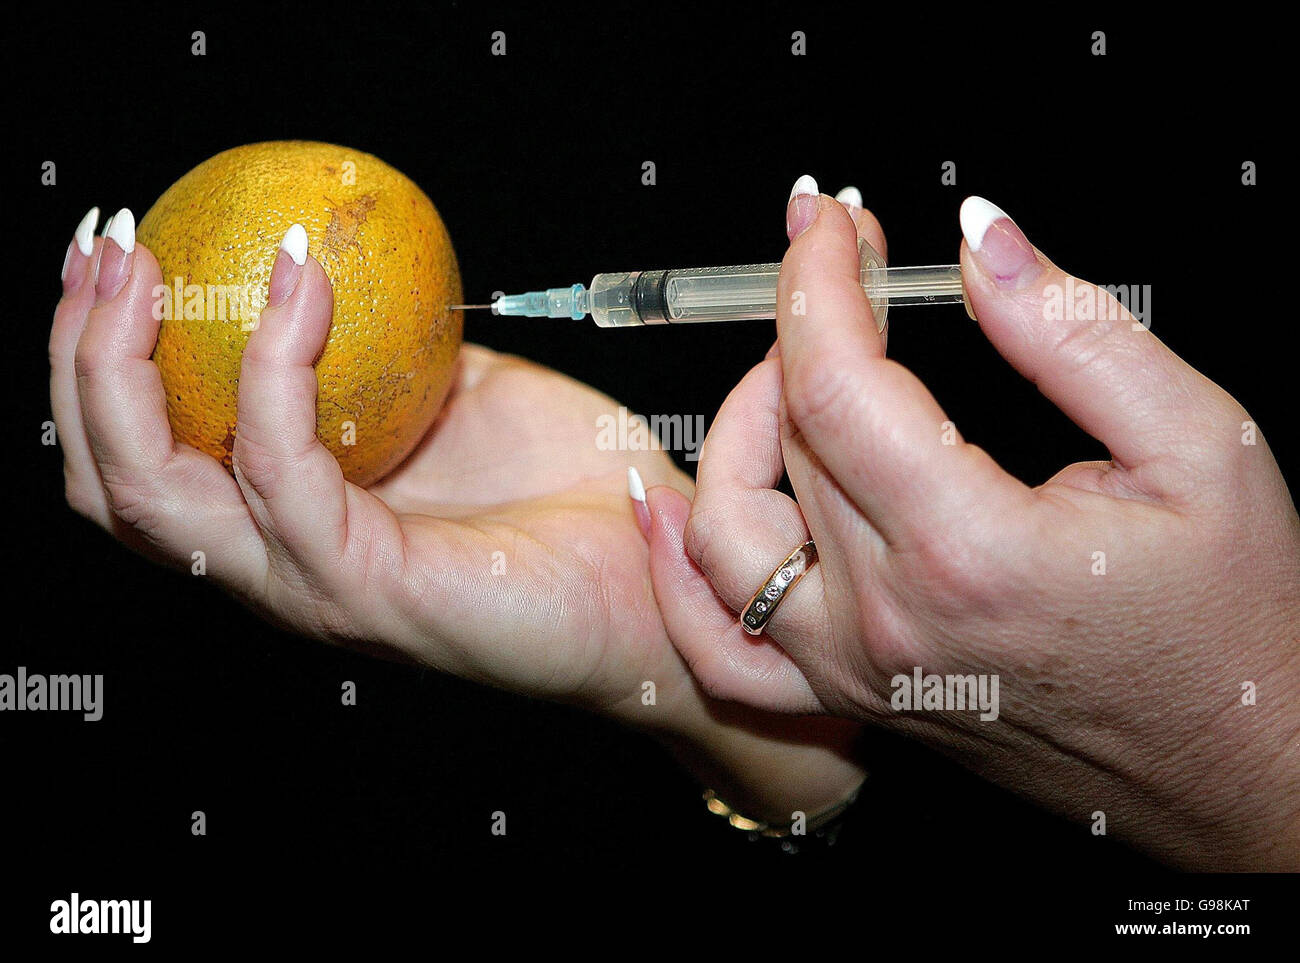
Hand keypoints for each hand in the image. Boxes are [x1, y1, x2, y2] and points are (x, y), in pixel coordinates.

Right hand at [50, 208, 863, 824]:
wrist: (666, 572)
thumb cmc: (578, 491)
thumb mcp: (471, 395)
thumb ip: (396, 357)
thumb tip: (349, 276)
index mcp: (298, 517)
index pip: (152, 453)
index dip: (102, 356)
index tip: (121, 247)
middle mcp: (282, 560)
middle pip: (113, 480)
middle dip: (80, 359)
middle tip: (107, 250)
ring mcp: (316, 584)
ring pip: (153, 495)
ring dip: (126, 369)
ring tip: (151, 269)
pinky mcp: (368, 591)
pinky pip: (281, 478)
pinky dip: (273, 373)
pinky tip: (303, 294)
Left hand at [645, 183, 1299, 867]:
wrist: (1239, 762)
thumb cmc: (1235, 620)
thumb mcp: (1196, 445)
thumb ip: (1071, 333)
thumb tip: (981, 236)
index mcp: (969, 549)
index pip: (835, 384)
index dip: (818, 282)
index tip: (829, 222)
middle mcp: (890, 620)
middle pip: (783, 440)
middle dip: (798, 326)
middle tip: (841, 265)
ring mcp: (859, 669)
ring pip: (727, 532)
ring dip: (736, 429)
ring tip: (790, 369)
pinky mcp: (855, 695)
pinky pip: (720, 649)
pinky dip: (676, 577)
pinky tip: (666, 509)